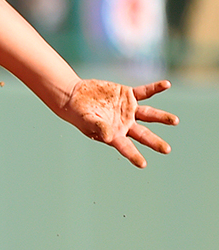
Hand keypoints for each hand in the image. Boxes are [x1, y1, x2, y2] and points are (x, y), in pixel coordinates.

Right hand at [54, 78, 175, 167]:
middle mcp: (126, 124)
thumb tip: (108, 136)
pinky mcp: (128, 95)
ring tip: (175, 121)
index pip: (125, 147)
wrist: (75, 96)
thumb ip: (98, 127)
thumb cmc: (79, 113)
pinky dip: (155, 88)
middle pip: (143, 134)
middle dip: (154, 142)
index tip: (142, 164)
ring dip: (162, 117)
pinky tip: (166, 84)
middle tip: (166, 150)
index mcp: (115, 134)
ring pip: (149, 115)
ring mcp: (129, 110)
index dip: (133, 155)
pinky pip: (144, 92)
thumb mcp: (87, 120)